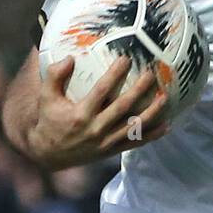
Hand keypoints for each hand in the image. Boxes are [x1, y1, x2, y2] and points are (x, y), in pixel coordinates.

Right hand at [27, 55, 168, 169]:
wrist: (49, 154)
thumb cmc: (49, 120)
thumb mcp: (46, 97)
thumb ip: (54, 76)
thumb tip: (69, 58)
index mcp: (80, 114)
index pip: (101, 90)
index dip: (115, 74)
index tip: (126, 59)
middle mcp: (95, 129)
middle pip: (123, 107)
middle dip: (139, 90)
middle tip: (151, 74)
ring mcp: (105, 142)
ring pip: (133, 127)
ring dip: (151, 112)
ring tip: (165, 97)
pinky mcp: (111, 151)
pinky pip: (134, 143)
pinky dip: (151, 136)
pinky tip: (166, 126)